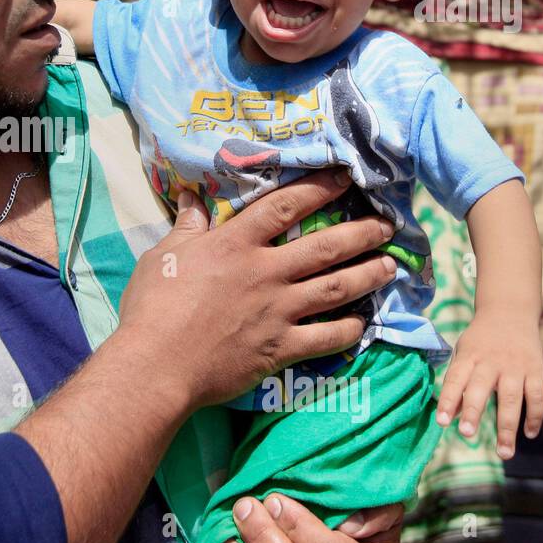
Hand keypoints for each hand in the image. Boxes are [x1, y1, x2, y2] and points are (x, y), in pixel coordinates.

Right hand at [117, 167, 398, 407]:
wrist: (156, 365)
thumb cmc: (152, 307)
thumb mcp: (162, 256)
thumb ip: (186, 227)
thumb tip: (191, 197)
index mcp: (235, 244)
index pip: (285, 206)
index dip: (318, 188)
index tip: (345, 177)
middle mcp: (265, 272)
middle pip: (325, 246)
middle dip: (361, 232)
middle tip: (387, 225)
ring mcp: (277, 311)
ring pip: (336, 288)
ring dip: (368, 274)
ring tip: (390, 266)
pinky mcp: (280, 348)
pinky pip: (326, 337)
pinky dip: (349, 329)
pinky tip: (363, 322)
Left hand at [436, 315, 542, 458]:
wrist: (510, 313)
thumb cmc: (479, 342)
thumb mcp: (463, 355)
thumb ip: (457, 384)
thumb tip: (448, 417)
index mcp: (468, 357)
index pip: (454, 379)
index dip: (447, 400)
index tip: (441, 422)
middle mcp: (491, 362)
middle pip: (480, 388)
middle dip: (473, 411)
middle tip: (465, 434)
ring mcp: (515, 366)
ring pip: (512, 398)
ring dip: (507, 427)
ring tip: (504, 453)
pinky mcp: (536, 370)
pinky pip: (537, 396)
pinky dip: (535, 416)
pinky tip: (529, 434)